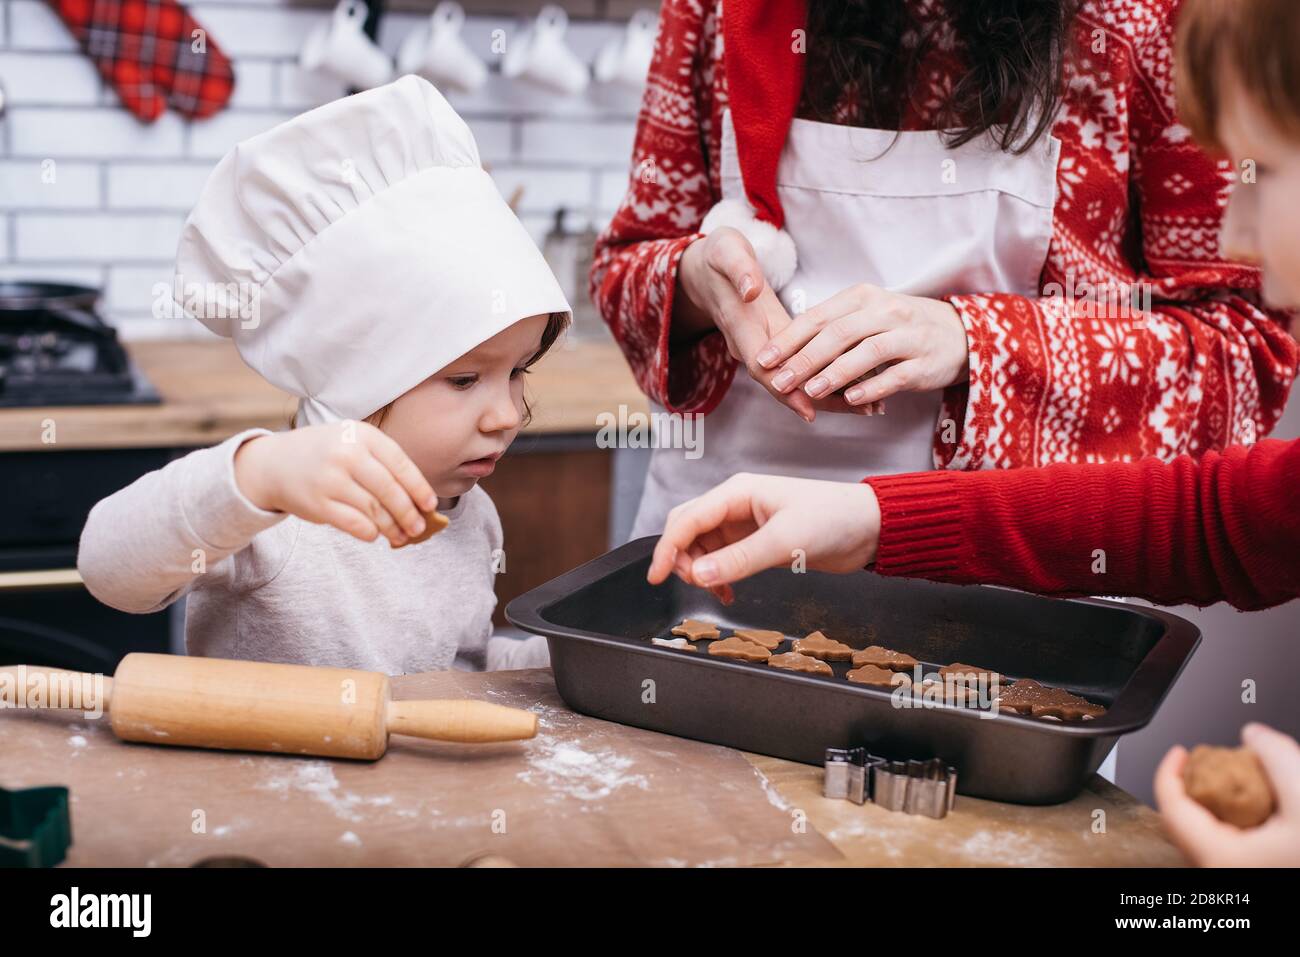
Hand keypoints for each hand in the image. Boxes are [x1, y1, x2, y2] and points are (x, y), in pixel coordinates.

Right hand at [234, 421, 436, 547]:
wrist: (273, 463)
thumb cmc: (325, 455)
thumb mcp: (352, 443)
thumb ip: (382, 463)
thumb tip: (419, 498)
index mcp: (361, 434)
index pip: (401, 464)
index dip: (419, 488)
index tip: (430, 505)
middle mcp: (346, 454)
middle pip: (390, 490)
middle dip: (409, 513)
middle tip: (419, 527)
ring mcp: (330, 479)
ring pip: (374, 509)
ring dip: (393, 527)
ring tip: (402, 536)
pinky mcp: (318, 503)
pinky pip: (354, 523)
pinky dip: (370, 532)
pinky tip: (375, 534)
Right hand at [646, 473, 881, 602]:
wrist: (870, 526)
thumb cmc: (834, 519)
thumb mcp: (785, 541)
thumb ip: (740, 559)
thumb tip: (698, 576)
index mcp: (738, 492)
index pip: (687, 518)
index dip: (667, 548)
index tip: (656, 577)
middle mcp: (736, 505)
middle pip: (688, 529)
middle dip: (682, 558)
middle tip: (693, 585)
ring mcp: (746, 524)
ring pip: (703, 546)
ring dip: (701, 570)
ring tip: (717, 591)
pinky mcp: (757, 542)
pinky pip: (723, 558)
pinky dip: (718, 576)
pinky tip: (728, 593)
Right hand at [675, 229, 865, 421]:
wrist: (708, 269)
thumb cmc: (720, 257)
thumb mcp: (726, 252)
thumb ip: (739, 270)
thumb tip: (751, 290)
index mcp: (742, 325)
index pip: (764, 367)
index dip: (787, 390)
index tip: (811, 408)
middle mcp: (753, 345)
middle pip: (786, 385)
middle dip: (824, 400)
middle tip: (865, 409)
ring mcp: (766, 348)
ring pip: (797, 382)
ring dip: (833, 395)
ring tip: (873, 405)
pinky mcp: (779, 345)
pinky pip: (803, 369)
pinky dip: (829, 378)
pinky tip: (861, 383)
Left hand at [755, 283, 969, 407]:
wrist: (959, 334)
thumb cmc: (899, 327)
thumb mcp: (867, 315)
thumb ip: (832, 327)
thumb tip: (784, 350)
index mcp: (864, 298)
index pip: (819, 316)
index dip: (789, 338)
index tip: (764, 358)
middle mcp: (886, 312)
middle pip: (839, 333)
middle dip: (805, 358)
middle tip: (780, 380)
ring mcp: (908, 337)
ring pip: (867, 352)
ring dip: (836, 372)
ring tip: (810, 390)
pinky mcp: (924, 363)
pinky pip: (895, 375)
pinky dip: (872, 387)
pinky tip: (850, 399)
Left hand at [1153, 723, 1299, 866]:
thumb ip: (1279, 760)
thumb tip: (1255, 735)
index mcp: (1220, 857)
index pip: (1173, 809)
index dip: (1169, 773)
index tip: (1180, 753)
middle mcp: (1220, 872)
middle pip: (1186, 822)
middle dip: (1197, 786)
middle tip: (1210, 764)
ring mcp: (1235, 877)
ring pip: (1207, 837)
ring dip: (1219, 806)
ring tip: (1239, 783)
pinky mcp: (1251, 876)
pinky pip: (1230, 848)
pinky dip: (1238, 824)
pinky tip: (1263, 811)